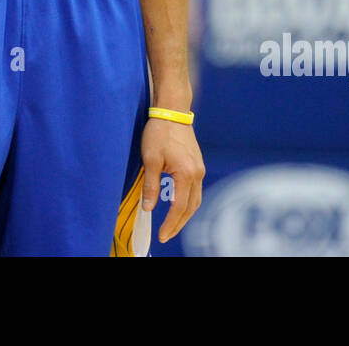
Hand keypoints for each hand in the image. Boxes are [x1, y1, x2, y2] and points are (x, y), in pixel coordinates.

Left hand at [141, 117, 204, 243]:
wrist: (172, 111)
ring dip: (185, 215)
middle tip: (166, 235)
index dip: (170, 224)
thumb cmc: (159, 133)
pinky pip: (196, 190)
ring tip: (172, 225)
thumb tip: (149, 208)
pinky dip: (188, 203)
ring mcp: (200, 169)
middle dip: (179, 224)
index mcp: (186, 174)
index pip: (179, 207)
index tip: (161, 236)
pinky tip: (179, 207)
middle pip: (191, 207)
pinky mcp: (198, 164)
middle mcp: (198, 173)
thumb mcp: (150, 159)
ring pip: (196, 200)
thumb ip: (151, 186)